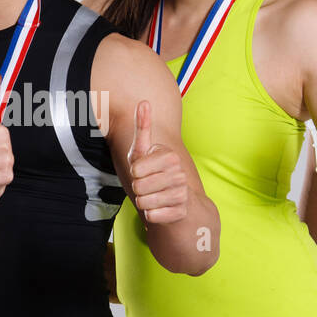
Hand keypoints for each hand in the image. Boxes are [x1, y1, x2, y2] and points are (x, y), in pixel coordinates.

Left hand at [127, 100, 187, 225]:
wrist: (176, 201)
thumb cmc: (152, 172)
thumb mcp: (142, 150)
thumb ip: (142, 127)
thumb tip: (144, 101)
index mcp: (170, 157)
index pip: (136, 169)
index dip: (134, 173)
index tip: (142, 172)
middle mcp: (179, 173)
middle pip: (138, 186)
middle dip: (137, 189)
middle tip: (147, 187)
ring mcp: (182, 193)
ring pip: (144, 202)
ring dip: (142, 202)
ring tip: (152, 197)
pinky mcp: (181, 212)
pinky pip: (152, 216)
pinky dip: (150, 215)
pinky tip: (158, 209)